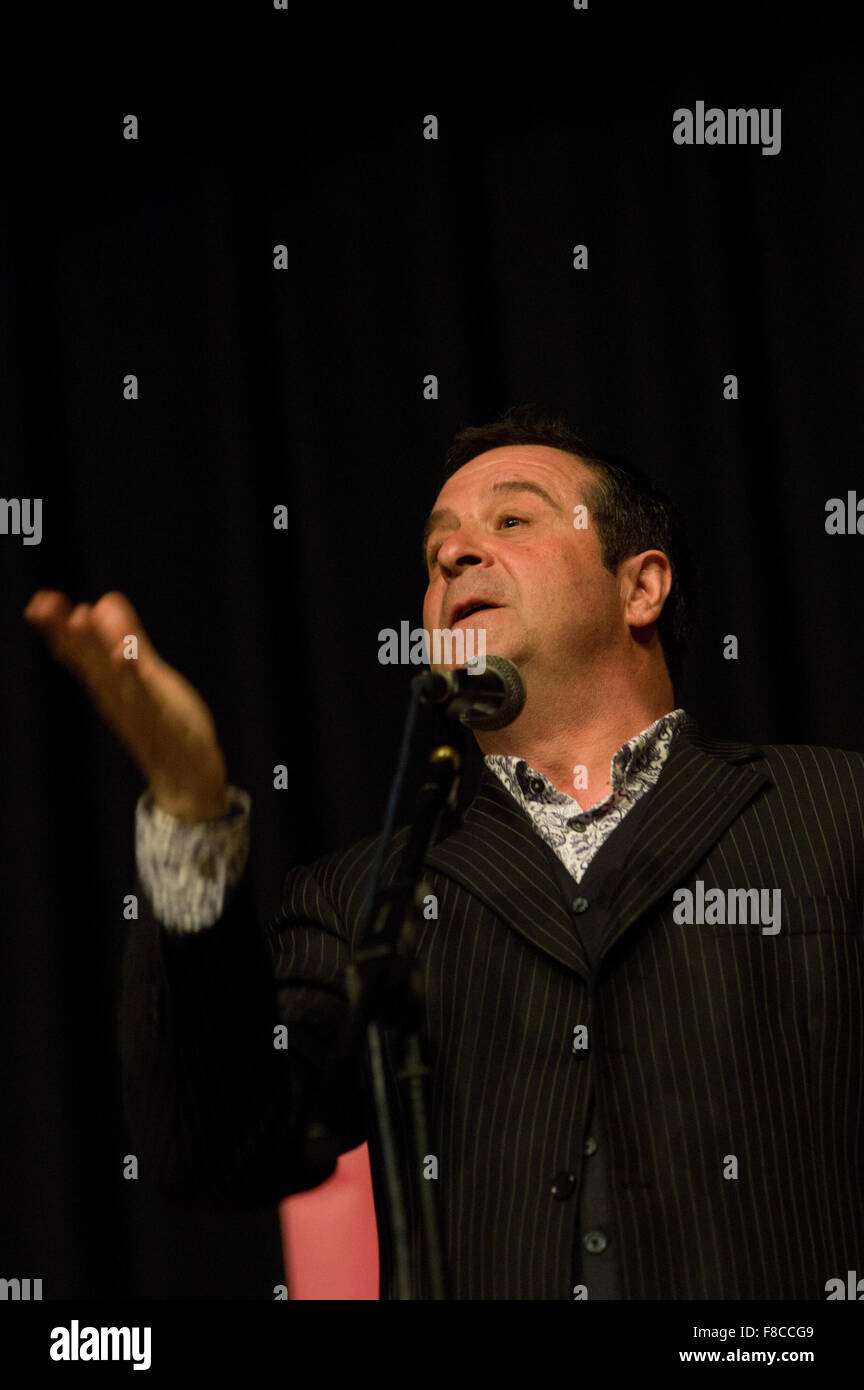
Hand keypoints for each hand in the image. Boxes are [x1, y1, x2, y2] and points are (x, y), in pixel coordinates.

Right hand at [23, 590, 229, 820]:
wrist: (188, 780)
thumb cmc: (168, 724)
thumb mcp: (148, 675)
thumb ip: (128, 640)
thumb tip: (104, 600)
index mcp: (112, 688)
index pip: (82, 655)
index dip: (60, 630)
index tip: (42, 602)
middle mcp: (119, 702)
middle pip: (91, 665)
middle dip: (69, 635)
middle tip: (44, 605)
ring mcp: (141, 718)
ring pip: (115, 682)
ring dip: (96, 651)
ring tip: (80, 618)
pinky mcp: (167, 731)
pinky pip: (149, 706)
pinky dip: (136, 684)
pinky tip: (124, 659)